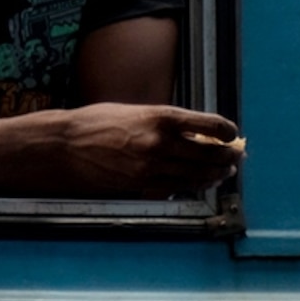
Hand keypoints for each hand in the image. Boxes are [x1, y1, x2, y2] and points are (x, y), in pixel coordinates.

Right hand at [51, 104, 240, 196]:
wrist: (64, 145)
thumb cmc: (96, 123)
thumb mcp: (136, 112)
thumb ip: (166, 123)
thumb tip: (195, 135)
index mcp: (162, 116)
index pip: (211, 125)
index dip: (228, 132)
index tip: (232, 135)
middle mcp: (160, 142)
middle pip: (209, 154)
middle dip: (227, 157)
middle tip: (235, 157)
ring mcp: (150, 166)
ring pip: (196, 175)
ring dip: (214, 175)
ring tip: (222, 173)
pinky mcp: (139, 184)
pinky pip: (175, 188)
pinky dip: (191, 186)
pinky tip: (197, 183)